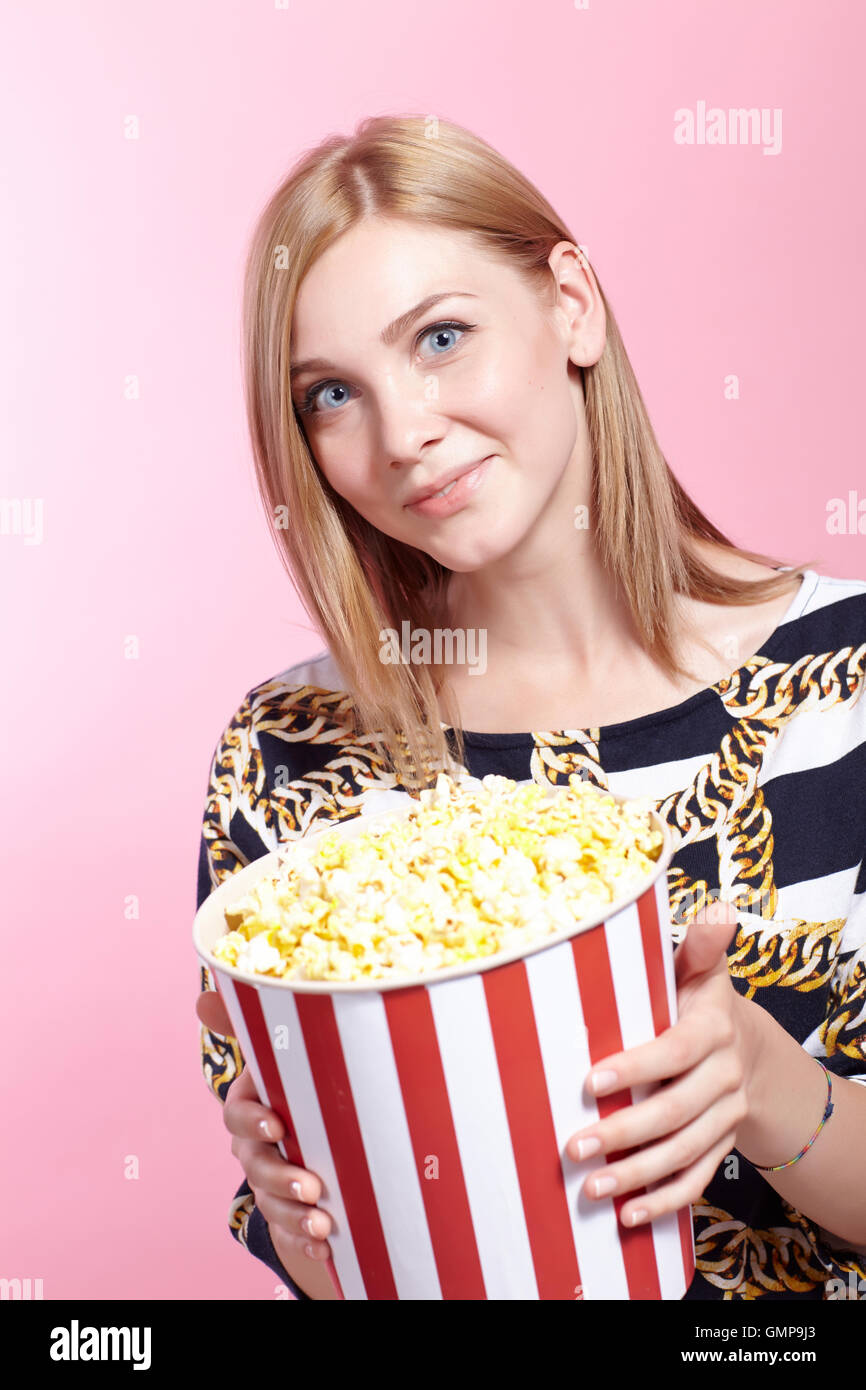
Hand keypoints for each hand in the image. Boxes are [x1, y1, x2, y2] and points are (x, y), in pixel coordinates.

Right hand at [196, 988, 335, 1265]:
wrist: (326, 1129)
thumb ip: (250, 1021)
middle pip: (256, 1165)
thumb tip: (200, 997)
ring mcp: (273, 1178)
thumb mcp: (288, 1049)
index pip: (238, 1114)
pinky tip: (330, 1244)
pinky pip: (293, 1228)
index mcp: (253, 1104)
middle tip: (312, 1186)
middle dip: (281, 1178)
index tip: (277, 1125)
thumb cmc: (302, 1079)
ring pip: (272, 1201)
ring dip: (295, 1215)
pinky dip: (309, 1239)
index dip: (253, 1120)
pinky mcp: (294, 1207)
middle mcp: (256, 1144)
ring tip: (325, 1222)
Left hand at [564, 901, 758, 1227]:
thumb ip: (702, 945)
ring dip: (636, 1175)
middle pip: (675, 1113)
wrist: (750, 1052)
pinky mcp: (720, 1147)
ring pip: (683, 1153)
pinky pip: (696, 1181)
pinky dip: (663, 1201)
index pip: (674, 1052)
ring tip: (590, 1188)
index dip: (635, 1068)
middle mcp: (725, 1078)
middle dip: (623, 1133)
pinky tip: (626, 1215)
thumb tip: (718, 908)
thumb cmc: (702, 1002)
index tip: (589, 1081)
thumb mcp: (703, 970)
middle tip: (573, 1147)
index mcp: (713, 1031)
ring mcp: (725, 1118)